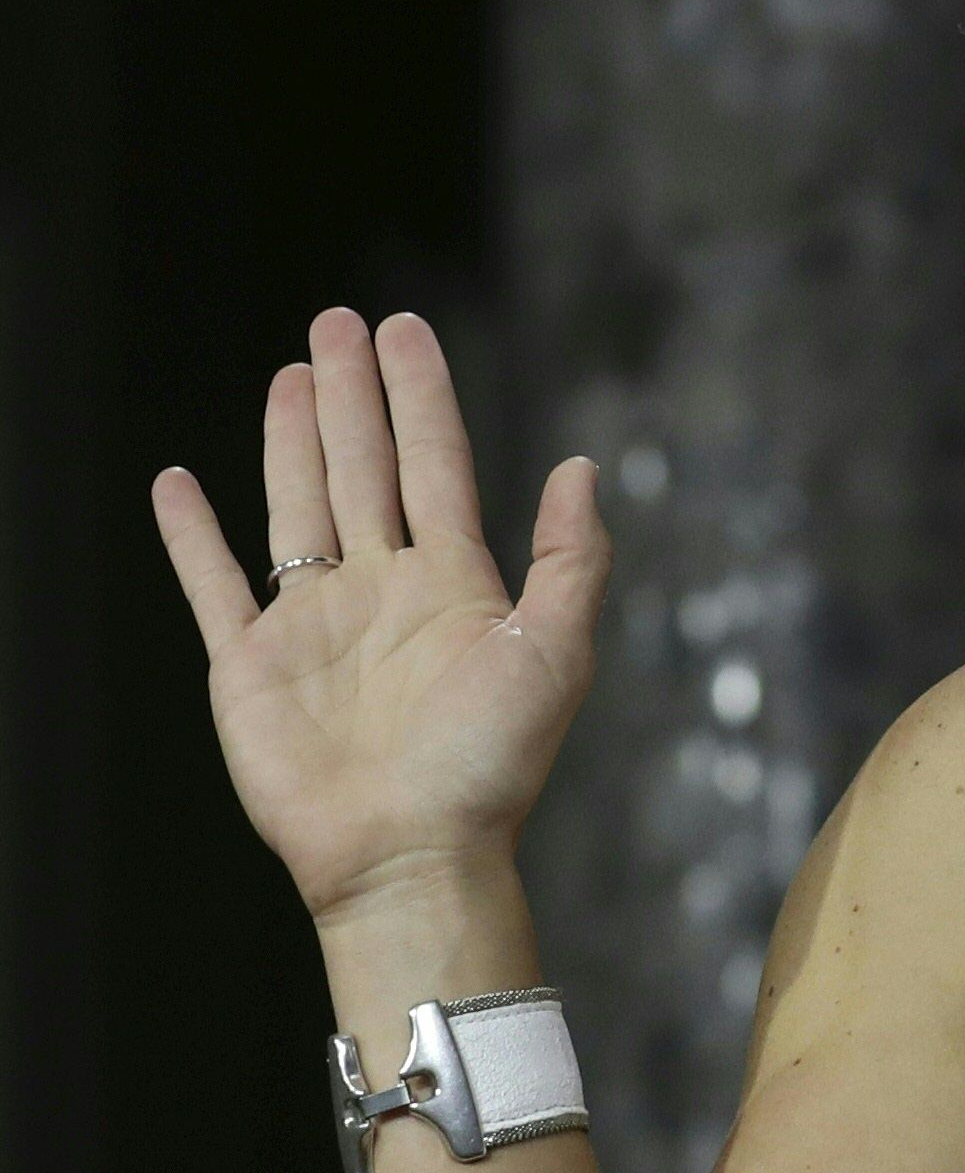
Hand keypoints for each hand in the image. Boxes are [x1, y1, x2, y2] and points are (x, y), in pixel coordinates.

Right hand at [150, 310, 606, 925]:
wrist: (412, 851)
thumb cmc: (492, 765)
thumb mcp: (556, 651)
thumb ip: (571, 558)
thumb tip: (580, 466)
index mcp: (456, 585)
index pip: (435, 463)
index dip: (420, 396)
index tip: (405, 331)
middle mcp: (383, 592)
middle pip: (363, 468)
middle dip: (353, 395)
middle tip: (338, 321)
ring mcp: (313, 624)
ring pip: (296, 507)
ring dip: (290, 441)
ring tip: (290, 375)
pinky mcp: (250, 663)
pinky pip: (211, 584)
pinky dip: (190, 536)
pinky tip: (177, 484)